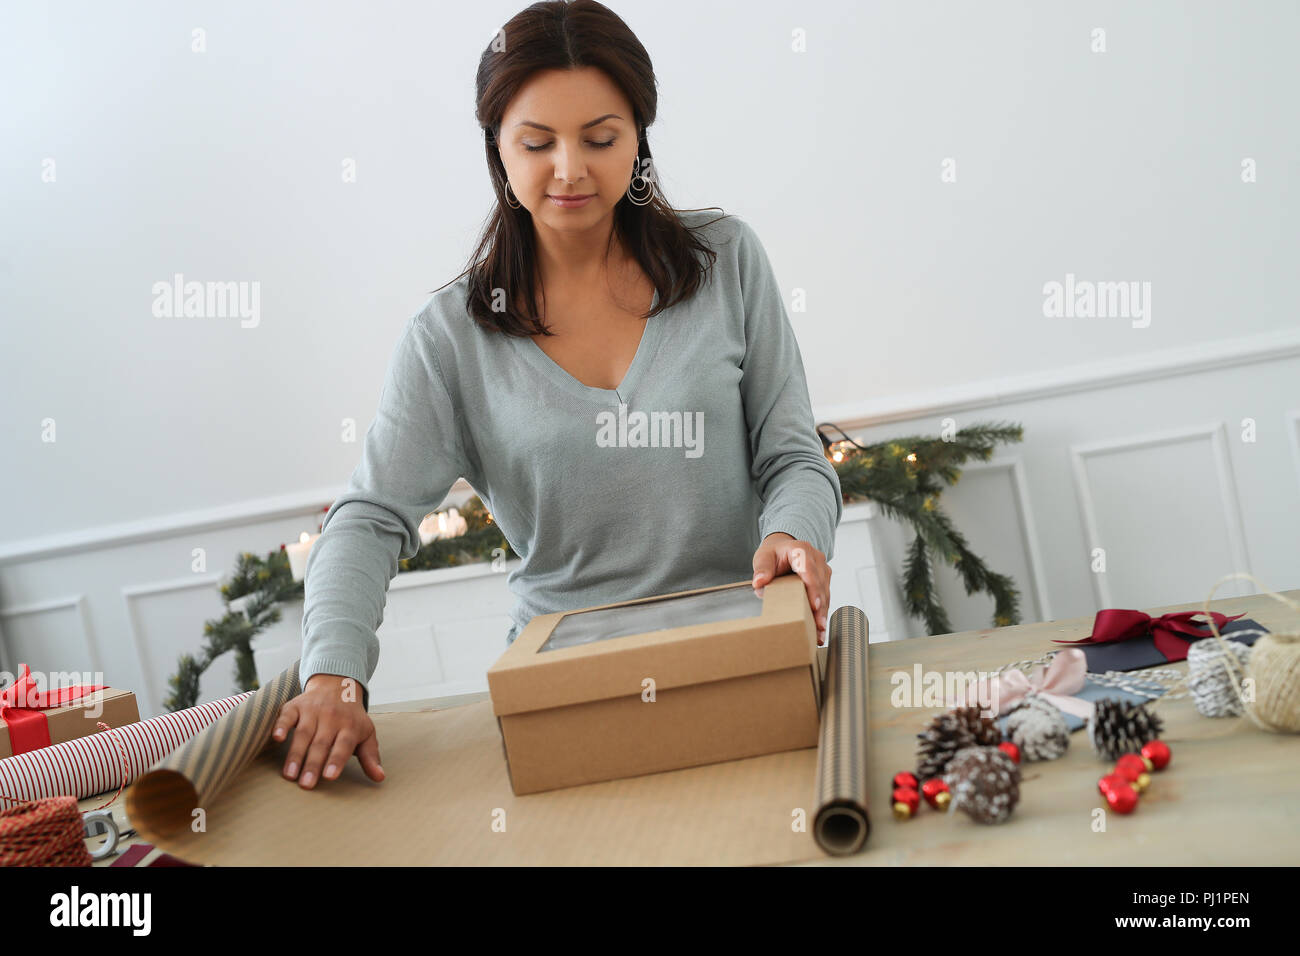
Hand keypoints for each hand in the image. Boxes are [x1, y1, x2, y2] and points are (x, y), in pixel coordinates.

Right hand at [271, 673, 384, 789]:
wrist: (338, 686)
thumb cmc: (352, 719)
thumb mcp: (366, 734)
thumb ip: (371, 756)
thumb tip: (380, 778)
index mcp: (350, 726)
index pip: (343, 745)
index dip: (336, 760)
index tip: (329, 777)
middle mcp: (331, 717)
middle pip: (321, 743)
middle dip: (313, 765)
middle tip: (306, 785)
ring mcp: (312, 711)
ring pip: (303, 733)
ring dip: (296, 754)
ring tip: (289, 775)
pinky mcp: (295, 706)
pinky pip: (287, 716)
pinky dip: (281, 725)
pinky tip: (276, 738)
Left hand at [752, 532, 831, 644]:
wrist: (782, 548)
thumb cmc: (773, 554)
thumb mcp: (763, 557)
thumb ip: (762, 568)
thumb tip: (759, 582)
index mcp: (800, 550)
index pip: (809, 570)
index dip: (813, 588)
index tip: (815, 605)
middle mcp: (816, 558)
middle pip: (820, 585)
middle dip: (820, 608)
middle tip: (818, 627)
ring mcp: (822, 569)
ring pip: (825, 593)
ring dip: (823, 614)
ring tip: (820, 633)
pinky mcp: (824, 579)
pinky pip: (825, 597)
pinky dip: (822, 613)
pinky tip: (820, 629)